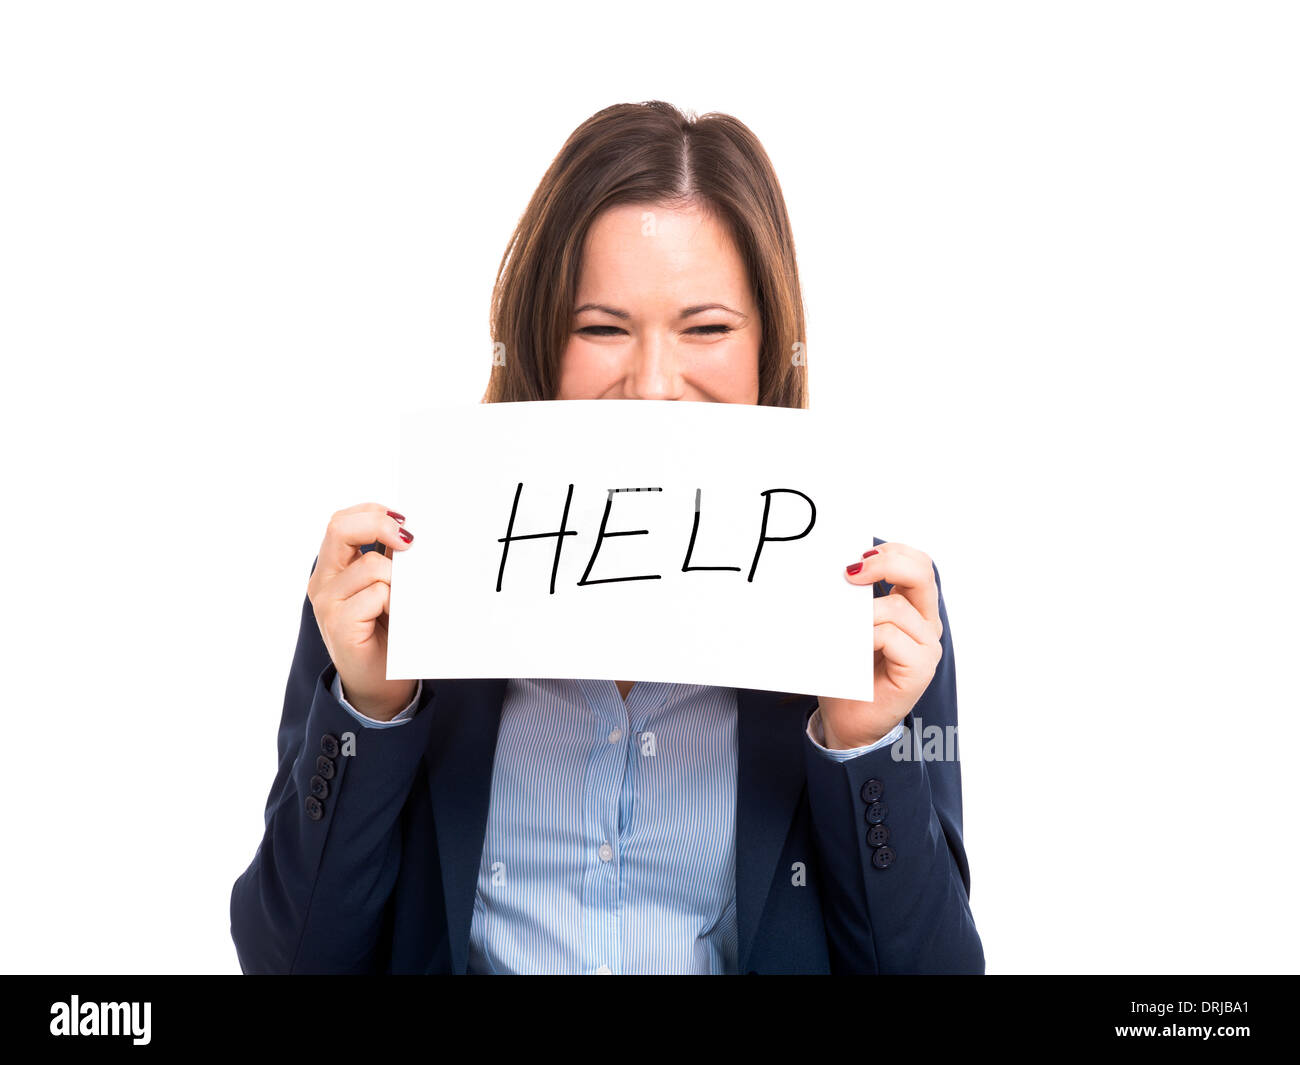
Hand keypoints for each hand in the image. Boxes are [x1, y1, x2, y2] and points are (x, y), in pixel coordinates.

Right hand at [306, 502, 416, 720]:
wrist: (380, 684)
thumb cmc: (387, 633)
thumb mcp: (389, 587)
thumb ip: (390, 559)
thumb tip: (412, 531)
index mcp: (333, 567)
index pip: (342, 520)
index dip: (373, 512)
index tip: (405, 520)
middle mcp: (324, 581)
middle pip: (340, 528)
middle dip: (380, 525)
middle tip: (411, 541)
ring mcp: (328, 603)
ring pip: (370, 565)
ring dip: (400, 579)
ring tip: (407, 601)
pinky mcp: (339, 624)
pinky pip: (375, 595)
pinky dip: (396, 602)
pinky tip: (401, 618)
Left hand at [816, 542, 943, 749]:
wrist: (848, 720)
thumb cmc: (847, 672)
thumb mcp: (849, 625)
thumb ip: (854, 599)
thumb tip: (840, 571)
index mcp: (912, 608)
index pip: (917, 563)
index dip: (891, 552)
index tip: (856, 558)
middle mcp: (925, 624)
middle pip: (923, 572)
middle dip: (886, 563)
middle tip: (850, 572)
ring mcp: (926, 645)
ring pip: (897, 607)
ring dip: (861, 615)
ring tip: (839, 630)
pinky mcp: (921, 667)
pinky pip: (891, 635)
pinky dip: (865, 638)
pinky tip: (850, 650)